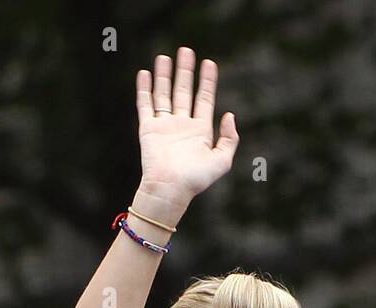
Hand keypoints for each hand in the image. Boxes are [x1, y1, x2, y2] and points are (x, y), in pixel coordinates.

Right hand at [133, 47, 238, 223]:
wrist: (170, 189)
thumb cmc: (196, 180)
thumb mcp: (222, 161)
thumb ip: (230, 139)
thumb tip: (229, 115)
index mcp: (200, 131)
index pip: (204, 99)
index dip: (207, 81)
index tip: (209, 63)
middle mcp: (182, 125)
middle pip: (184, 91)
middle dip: (185, 71)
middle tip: (186, 50)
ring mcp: (164, 126)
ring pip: (164, 94)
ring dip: (165, 75)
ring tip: (164, 56)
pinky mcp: (148, 129)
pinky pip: (145, 105)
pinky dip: (144, 89)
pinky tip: (145, 73)